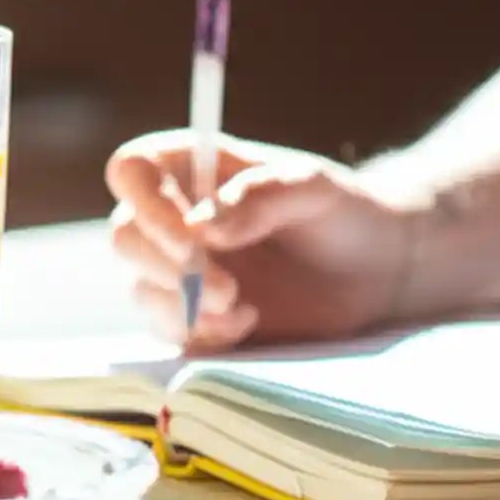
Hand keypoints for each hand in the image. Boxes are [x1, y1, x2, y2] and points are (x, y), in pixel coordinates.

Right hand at [104, 129, 408, 353]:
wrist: (375, 269)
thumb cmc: (342, 212)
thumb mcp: (313, 188)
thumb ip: (260, 195)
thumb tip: (203, 226)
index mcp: (193, 166)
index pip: (131, 171)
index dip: (146, 203)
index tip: (190, 236)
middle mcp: (175, 216)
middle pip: (124, 236)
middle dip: (168, 266)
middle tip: (225, 286)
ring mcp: (181, 270)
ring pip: (141, 289)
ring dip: (183, 304)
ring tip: (239, 304)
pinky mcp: (196, 317)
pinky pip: (170, 331)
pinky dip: (201, 332)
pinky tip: (246, 322)